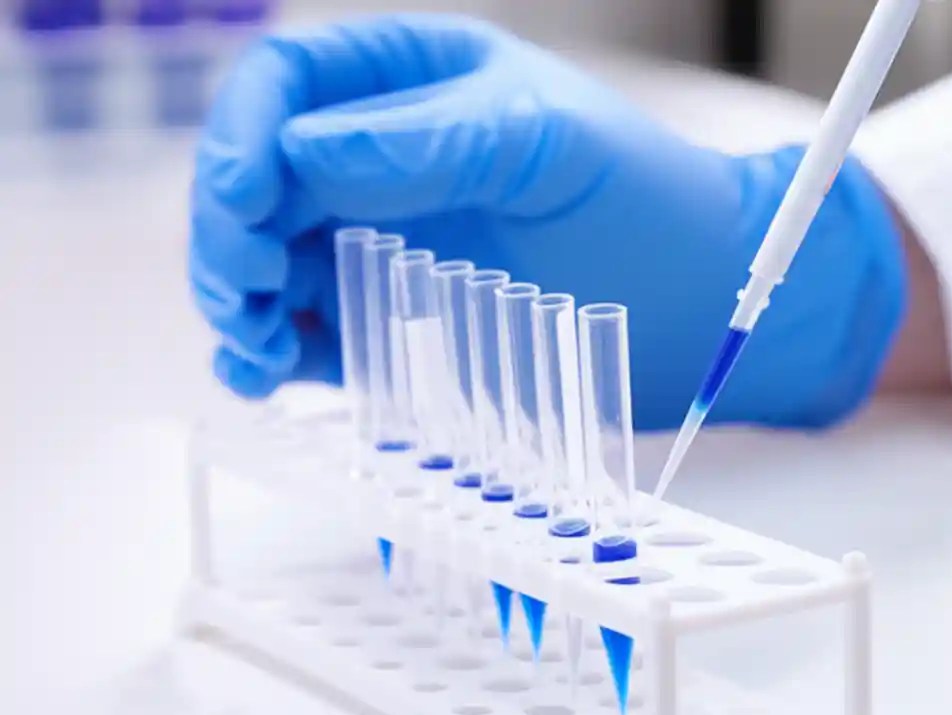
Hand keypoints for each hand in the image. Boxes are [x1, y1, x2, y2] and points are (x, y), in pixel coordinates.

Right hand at [189, 14, 904, 428]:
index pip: (288, 84)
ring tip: (256, 346)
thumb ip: (425, 142)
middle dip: (229, 232)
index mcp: (411, 84)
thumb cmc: (645, 199)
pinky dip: (274, 351)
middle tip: (246, 289)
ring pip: (265, 259)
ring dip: (239, 300)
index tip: (245, 198)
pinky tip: (270, 373)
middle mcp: (380, 159)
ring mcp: (380, 241)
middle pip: (256, 178)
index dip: (243, 135)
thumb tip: (294, 153)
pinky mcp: (392, 319)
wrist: (702, 302)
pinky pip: (308, 329)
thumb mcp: (545, 144)